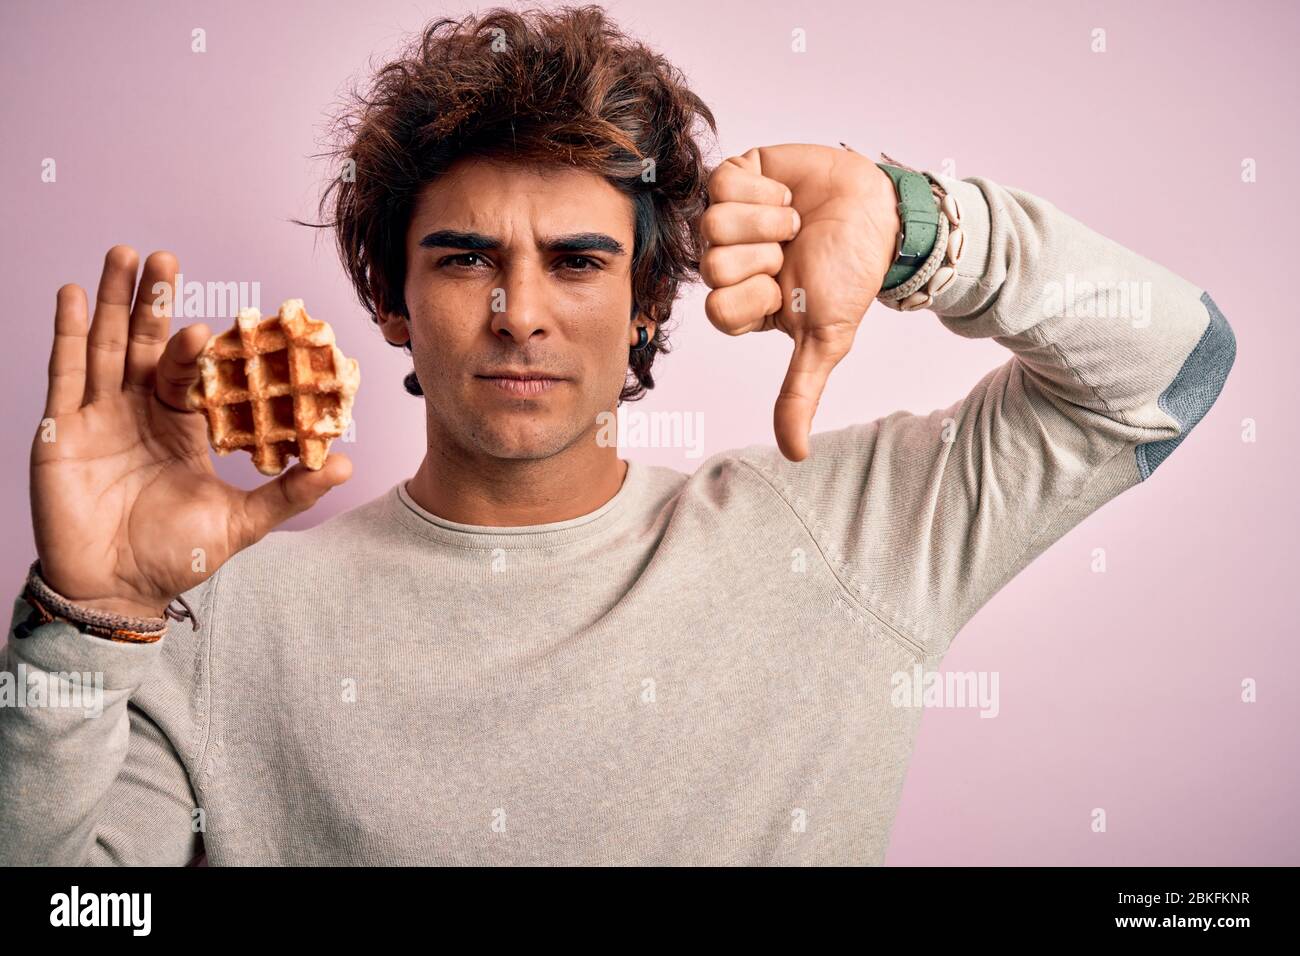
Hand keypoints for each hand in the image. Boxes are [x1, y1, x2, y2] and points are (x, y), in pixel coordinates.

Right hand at [29, 246, 351, 618]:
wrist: (119, 590)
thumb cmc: (176, 557)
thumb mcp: (242, 522)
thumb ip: (290, 492)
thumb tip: (344, 466)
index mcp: (182, 427)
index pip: (191, 374)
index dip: (199, 348)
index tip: (215, 325)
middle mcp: (140, 411)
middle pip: (147, 344)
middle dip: (154, 300)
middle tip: (165, 256)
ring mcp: (100, 415)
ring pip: (107, 345)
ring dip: (114, 300)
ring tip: (124, 254)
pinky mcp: (62, 427)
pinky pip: (65, 372)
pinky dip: (68, 333)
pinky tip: (74, 295)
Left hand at [700, 144, 899, 460]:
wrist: (881, 214)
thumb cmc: (851, 276)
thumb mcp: (825, 341)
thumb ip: (799, 394)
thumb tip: (794, 454)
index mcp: (740, 303)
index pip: (716, 308)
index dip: (756, 296)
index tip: (787, 288)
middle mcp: (727, 262)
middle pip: (710, 265)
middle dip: (764, 256)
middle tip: (792, 252)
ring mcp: (727, 219)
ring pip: (713, 222)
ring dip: (768, 222)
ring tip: (794, 223)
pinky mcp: (736, 176)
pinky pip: (722, 182)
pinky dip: (764, 189)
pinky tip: (786, 195)